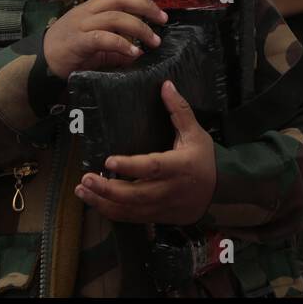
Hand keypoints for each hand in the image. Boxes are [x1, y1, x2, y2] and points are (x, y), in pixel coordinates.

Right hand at [42, 0, 166, 79]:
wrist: (40, 61)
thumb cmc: (70, 50)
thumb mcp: (97, 41)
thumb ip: (116, 41)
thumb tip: (140, 49)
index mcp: (93, 6)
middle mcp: (88, 11)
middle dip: (146, 6)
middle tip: (163, 18)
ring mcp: (82, 25)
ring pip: (115, 16)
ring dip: (139, 27)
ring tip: (154, 40)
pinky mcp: (78, 42)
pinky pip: (103, 38)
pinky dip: (122, 44)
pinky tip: (134, 52)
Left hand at [74, 81, 216, 224]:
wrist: (221, 191)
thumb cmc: (204, 158)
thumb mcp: (195, 133)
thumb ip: (179, 110)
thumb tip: (165, 85)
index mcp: (180, 166)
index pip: (153, 167)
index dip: (131, 166)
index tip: (109, 160)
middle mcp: (170, 189)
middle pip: (136, 194)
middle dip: (108, 189)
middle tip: (86, 178)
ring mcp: (163, 206)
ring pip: (130, 210)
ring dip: (103, 202)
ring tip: (81, 190)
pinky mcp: (158, 217)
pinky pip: (132, 218)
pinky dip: (111, 212)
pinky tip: (94, 201)